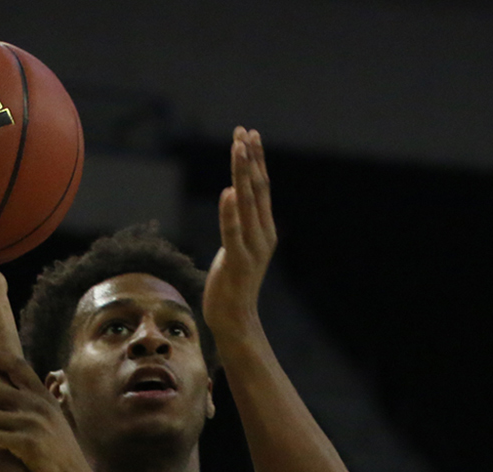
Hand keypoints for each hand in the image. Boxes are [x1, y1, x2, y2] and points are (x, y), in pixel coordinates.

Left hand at [203, 127, 277, 332]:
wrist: (235, 319)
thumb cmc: (233, 283)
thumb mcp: (239, 247)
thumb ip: (240, 223)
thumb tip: (235, 195)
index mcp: (265, 229)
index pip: (262, 187)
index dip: (256, 159)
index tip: (248, 134)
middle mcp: (263, 235)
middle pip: (257, 189)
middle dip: (249, 158)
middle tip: (242, 131)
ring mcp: (252, 248)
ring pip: (247, 204)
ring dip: (241, 174)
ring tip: (237, 149)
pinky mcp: (237, 262)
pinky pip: (232, 232)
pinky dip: (230, 212)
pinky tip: (227, 191)